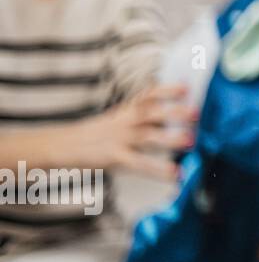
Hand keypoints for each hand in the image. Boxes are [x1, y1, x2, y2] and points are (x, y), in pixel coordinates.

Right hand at [56, 84, 195, 178]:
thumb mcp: (115, 120)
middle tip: (197, 113)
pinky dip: (158, 169)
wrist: (59, 146)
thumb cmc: (93, 135)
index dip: (167, 90)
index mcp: (125, 111)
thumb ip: (137, 117)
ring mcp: (118, 139)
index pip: (146, 95)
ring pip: (147, 136)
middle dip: (174, 112)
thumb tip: (168, 119)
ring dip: (170, 138)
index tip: (187, 87)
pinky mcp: (113, 157)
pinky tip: (175, 174)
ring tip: (191, 141)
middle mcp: (124, 121)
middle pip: (151, 112)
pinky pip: (139, 163)